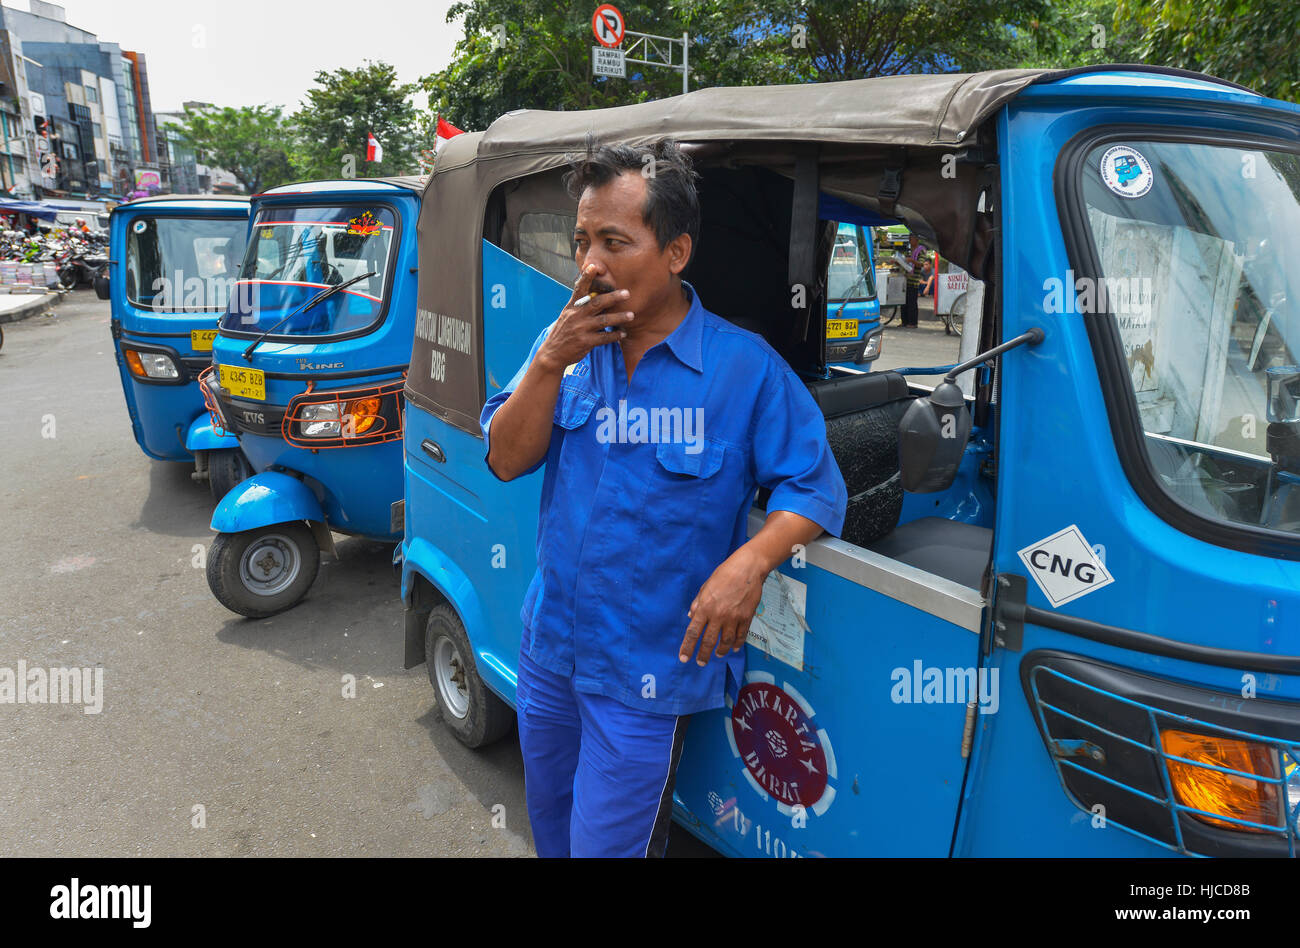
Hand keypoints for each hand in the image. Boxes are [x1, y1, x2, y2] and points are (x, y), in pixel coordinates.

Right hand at [536, 263, 634, 372]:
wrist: (552, 354)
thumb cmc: (563, 333)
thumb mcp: (567, 316)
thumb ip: (580, 307)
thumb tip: (596, 296)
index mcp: (572, 307)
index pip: (579, 289)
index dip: (586, 277)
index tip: (594, 266)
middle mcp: (576, 316)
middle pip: (597, 303)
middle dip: (613, 297)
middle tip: (627, 293)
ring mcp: (581, 329)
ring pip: (603, 320)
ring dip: (619, 317)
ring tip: (631, 315)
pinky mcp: (585, 342)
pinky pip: (604, 338)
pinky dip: (614, 335)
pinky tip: (623, 334)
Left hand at [678, 547, 767, 666]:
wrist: (747, 568)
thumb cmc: (724, 574)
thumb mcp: (705, 587)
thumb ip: (698, 603)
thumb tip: (690, 616)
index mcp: (705, 607)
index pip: (693, 632)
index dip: (688, 647)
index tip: (684, 658)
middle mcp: (718, 615)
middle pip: (709, 641)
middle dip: (703, 655)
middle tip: (700, 663)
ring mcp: (733, 618)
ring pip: (726, 641)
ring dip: (720, 651)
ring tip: (717, 655)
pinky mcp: (746, 617)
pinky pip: (740, 636)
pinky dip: (737, 644)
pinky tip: (733, 649)